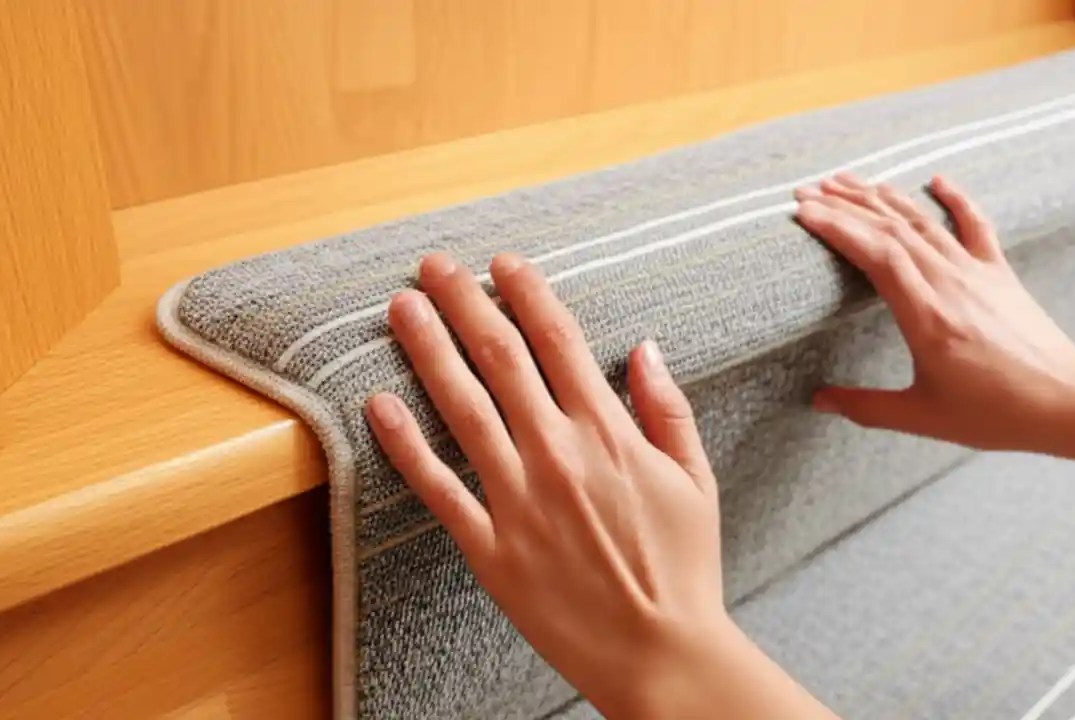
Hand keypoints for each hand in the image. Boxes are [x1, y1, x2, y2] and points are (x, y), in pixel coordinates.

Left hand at [366, 252, 832, 718]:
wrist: (660, 653)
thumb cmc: (683, 566)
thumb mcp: (695, 479)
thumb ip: (666, 408)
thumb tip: (643, 346)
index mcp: (608, 434)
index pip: (558, 342)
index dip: (526, 294)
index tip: (501, 263)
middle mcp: (558, 454)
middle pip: (500, 359)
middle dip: (464, 304)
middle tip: (435, 265)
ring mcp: (518, 499)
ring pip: (462, 408)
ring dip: (429, 350)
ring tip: (402, 307)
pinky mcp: (490, 547)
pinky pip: (437, 487)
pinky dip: (405, 443)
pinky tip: (379, 403)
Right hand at [794, 174, 1074, 452]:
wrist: (1065, 400)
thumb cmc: (995, 412)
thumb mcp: (922, 417)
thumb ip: (866, 407)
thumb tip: (818, 400)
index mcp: (928, 317)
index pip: (877, 256)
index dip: (839, 229)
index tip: (805, 214)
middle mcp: (950, 284)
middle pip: (892, 230)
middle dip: (846, 205)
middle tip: (807, 192)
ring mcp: (976, 273)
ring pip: (922, 223)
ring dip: (881, 197)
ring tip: (844, 180)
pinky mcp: (998, 273)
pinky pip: (975, 225)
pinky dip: (955, 198)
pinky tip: (935, 179)